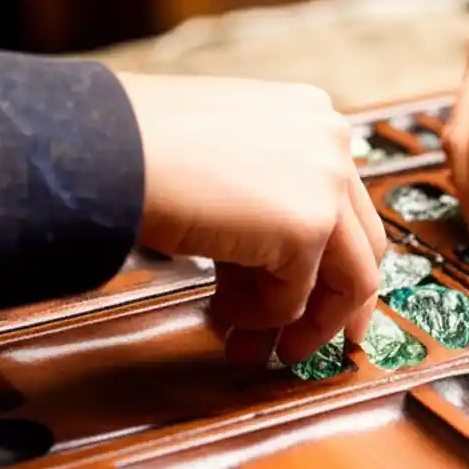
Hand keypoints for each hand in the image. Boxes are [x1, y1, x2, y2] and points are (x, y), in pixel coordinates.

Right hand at [119, 73, 386, 364]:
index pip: (344, 202)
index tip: (319, 295)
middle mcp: (332, 143)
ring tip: (262, 350)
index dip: (330, 259)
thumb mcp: (222, 163)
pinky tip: (226, 313)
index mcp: (311, 117)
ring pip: (349, 278)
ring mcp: (327, 185)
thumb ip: (261, 205)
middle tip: (306, 340)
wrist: (105, 143)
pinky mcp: (308, 226)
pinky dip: (263, 316)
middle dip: (337, 304)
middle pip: (362, 243)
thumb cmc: (137, 144)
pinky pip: (295, 297)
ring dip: (303, 323)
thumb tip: (267, 275)